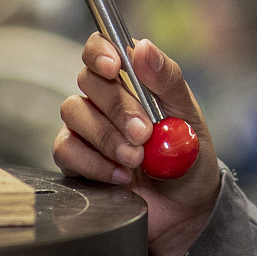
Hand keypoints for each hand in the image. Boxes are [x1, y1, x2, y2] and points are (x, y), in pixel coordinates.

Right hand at [54, 33, 221, 255]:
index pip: (101, 47)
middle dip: (118, 108)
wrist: (186, 208)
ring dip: (107, 137)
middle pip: (88, 80)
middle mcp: (104, 97)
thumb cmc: (189, 156)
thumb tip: (143, 47)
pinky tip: (122, 177)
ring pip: (74, 112)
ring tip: (136, 159)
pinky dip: (94, 163)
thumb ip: (167, 79)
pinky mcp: (76, 159)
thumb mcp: (188, 115)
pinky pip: (66, 149)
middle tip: (144, 134)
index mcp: (132, 78)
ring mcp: (87, 127)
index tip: (114, 67)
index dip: (101, 52)